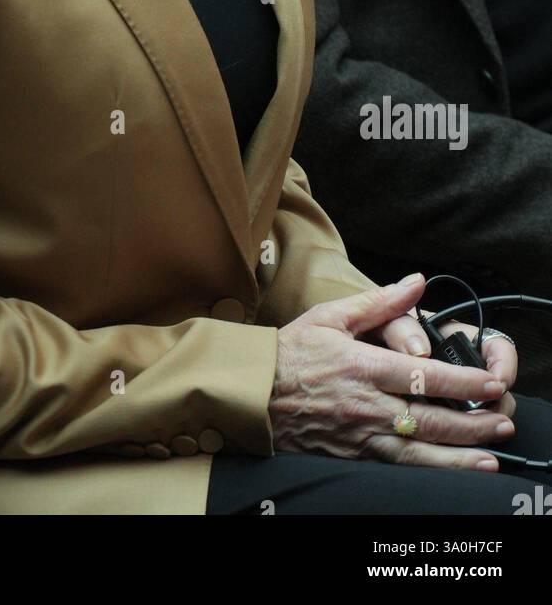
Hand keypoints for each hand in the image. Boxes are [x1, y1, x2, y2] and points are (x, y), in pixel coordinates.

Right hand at [271, 275, 514, 469]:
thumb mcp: (331, 315)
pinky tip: (451, 471)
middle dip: (472, 422)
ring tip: (490, 456)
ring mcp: (360, 434)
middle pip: (429, 418)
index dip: (463, 382)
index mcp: (362, 366)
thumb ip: (379, 301)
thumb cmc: (291, 352)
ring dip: (459, 454)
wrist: (252, 393)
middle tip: (502, 419)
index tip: (490, 383)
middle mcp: (365, 404)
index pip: (423, 376)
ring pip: (419, 451)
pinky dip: (430, 471)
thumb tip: (416, 283)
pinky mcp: (354, 454)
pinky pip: (398, 467)